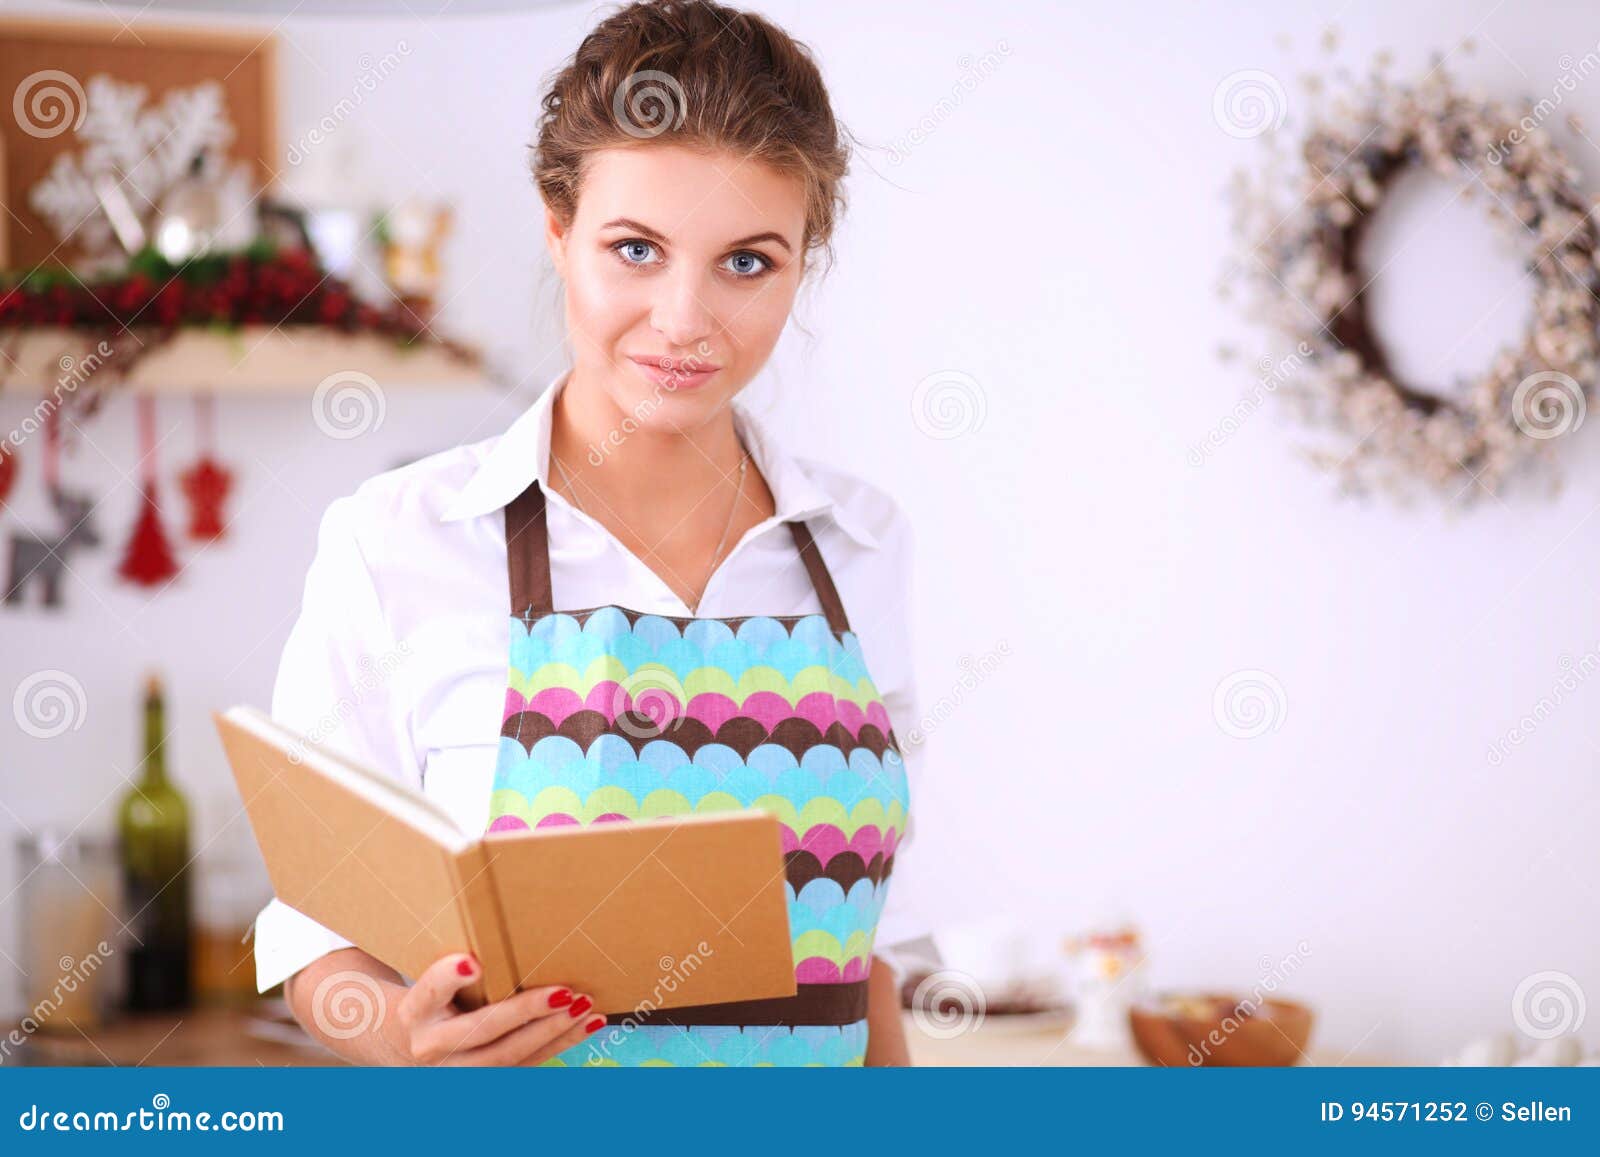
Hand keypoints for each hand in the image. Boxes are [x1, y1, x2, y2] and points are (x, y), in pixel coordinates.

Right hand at [389, 953, 605, 1065]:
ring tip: (584, 1006)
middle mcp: (431, 1046)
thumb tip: (509, 923)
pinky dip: (561, 1043)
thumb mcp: (431, 979)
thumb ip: (456, 965)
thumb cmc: (432, 998)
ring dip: (553, 1031)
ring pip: (509, 1056)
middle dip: (526, 1011)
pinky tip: (588, 1024)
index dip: (448, 978)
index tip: (471, 963)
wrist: (408, 1045)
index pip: (429, 991)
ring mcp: (456, 1071)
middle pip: (482, 1030)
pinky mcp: (482, 1082)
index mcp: (414, 1011)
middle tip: (564, 992)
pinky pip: (526, 1065)